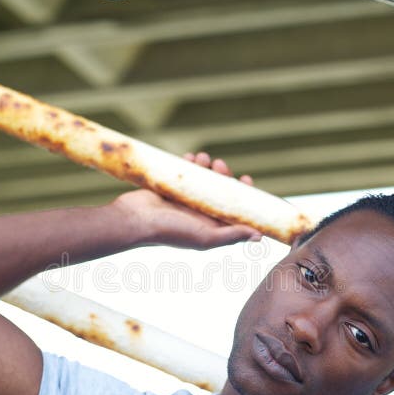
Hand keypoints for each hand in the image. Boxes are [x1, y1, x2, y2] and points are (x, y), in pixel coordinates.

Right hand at [112, 152, 260, 249]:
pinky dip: (189, 163)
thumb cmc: (169, 232)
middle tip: (219, 164)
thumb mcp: (205, 237)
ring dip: (206, 166)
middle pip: (220, 191)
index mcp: (210, 226)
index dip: (244, 195)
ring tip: (203, 157)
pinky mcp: (171, 189)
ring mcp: (185, 201)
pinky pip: (185, 173)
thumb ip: (232, 236)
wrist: (134, 221)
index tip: (245, 179)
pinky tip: (189, 157)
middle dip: (223, 175)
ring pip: (203, 179)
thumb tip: (259, 236)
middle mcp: (199, 214)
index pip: (234, 210)